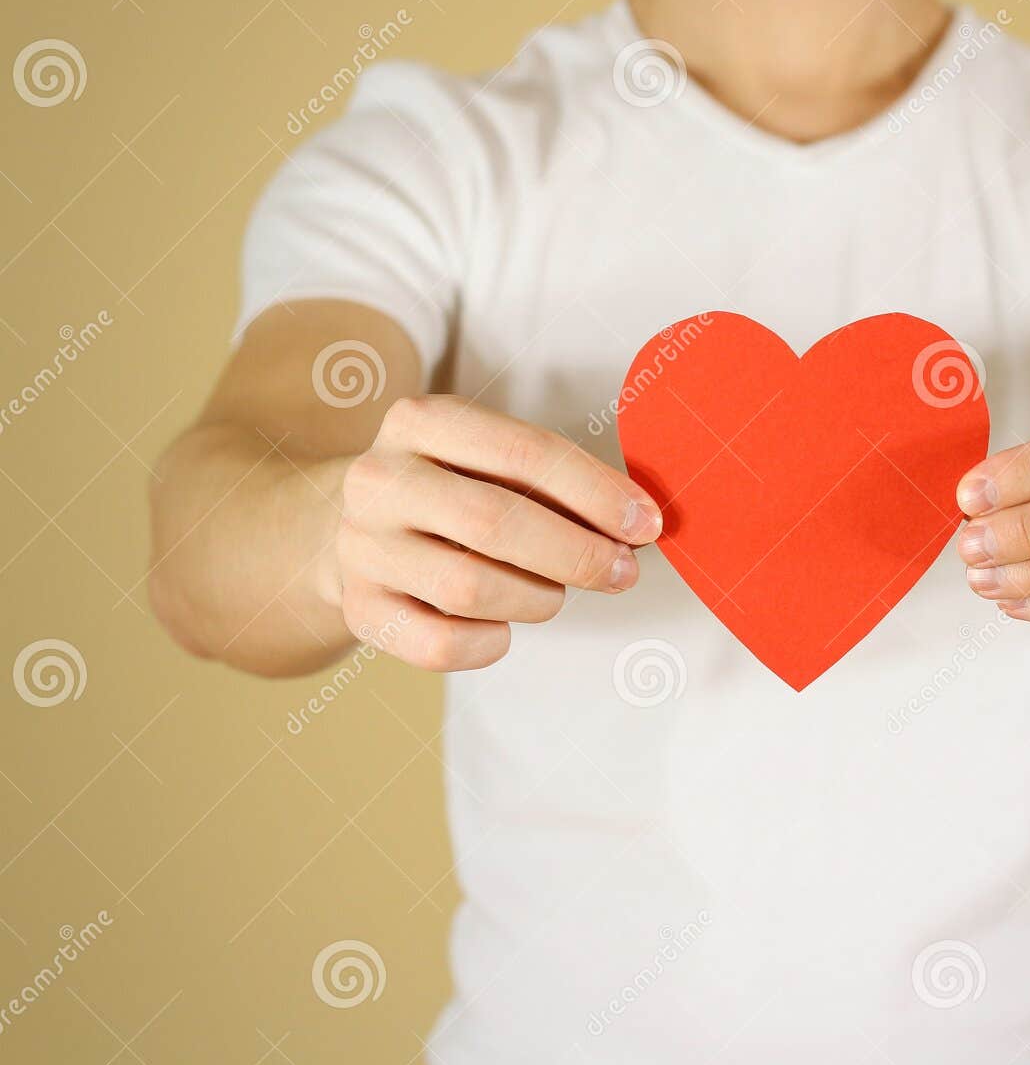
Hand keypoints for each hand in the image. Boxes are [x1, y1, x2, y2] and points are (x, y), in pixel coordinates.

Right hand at [330, 395, 661, 670]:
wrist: (348, 526)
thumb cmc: (450, 491)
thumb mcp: (490, 461)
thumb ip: (557, 483)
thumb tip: (638, 523)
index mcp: (421, 420)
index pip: (524, 451)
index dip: (596, 492)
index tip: (646, 523)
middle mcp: (380, 479)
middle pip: (496, 522)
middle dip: (579, 554)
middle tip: (623, 571)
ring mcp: (361, 546)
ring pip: (470, 588)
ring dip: (538, 599)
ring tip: (553, 594)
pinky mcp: (359, 609)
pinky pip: (440, 644)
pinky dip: (490, 643)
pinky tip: (502, 627)